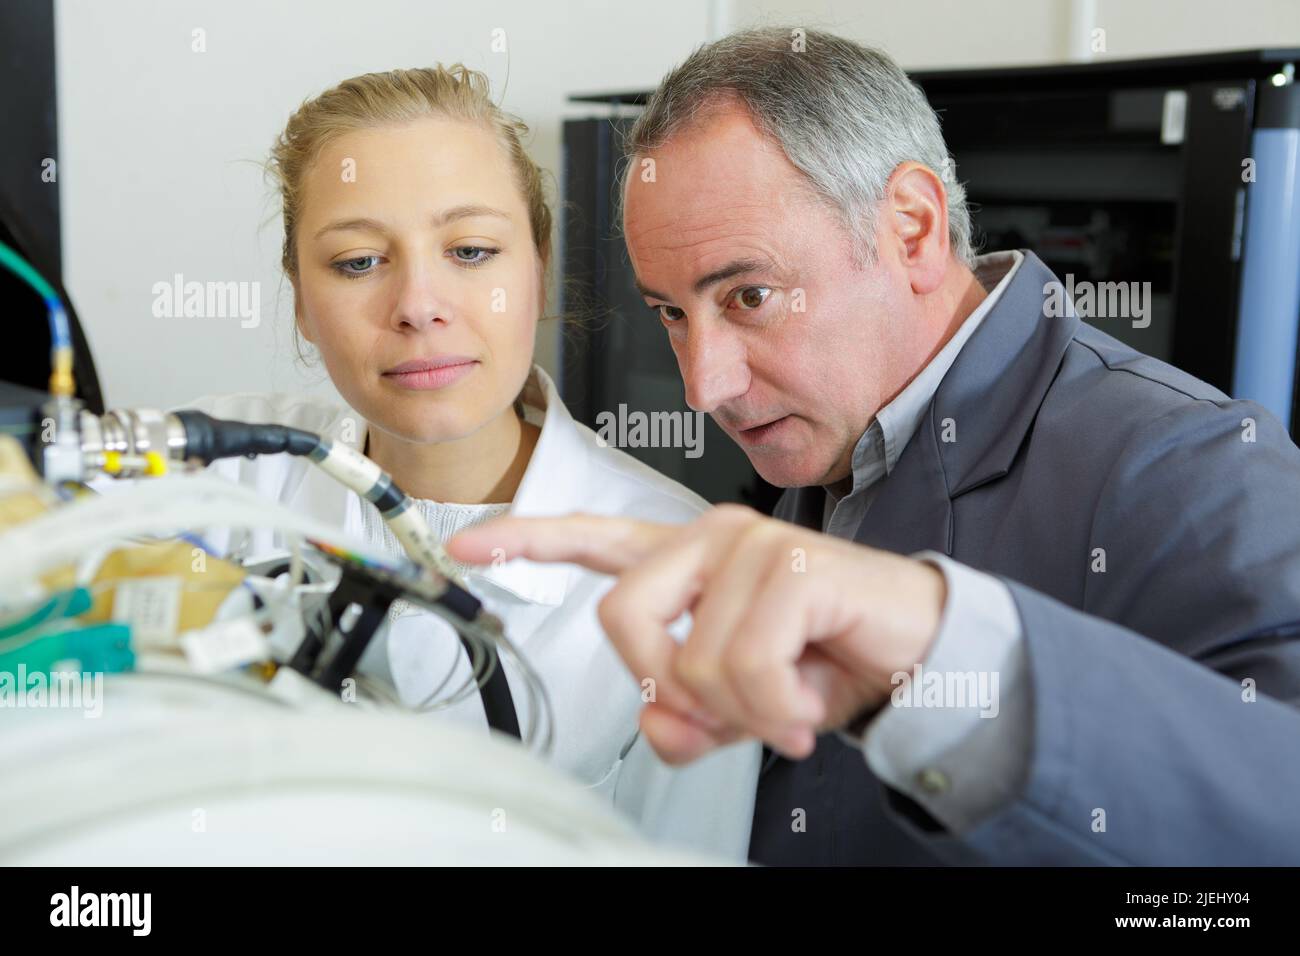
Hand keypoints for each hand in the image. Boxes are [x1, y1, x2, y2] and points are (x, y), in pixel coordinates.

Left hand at [446, 504, 946, 763]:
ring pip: (689, 655)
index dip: (526, 542)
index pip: (593, 540)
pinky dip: (774, 709)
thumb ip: (683, 715)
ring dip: (739, 710)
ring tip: (783, 709)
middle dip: (666, 684)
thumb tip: (656, 723)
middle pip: (620, 618)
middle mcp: (710, 541)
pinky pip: (743, 661)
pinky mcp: (791, 566)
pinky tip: (802, 707)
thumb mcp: (737, 707)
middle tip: (726, 711)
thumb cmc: (824, 662)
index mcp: (686, 563)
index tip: (469, 545)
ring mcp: (750, 546)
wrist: (913, 655)